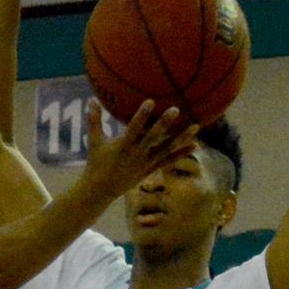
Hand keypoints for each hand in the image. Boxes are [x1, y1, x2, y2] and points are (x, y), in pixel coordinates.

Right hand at [81, 97, 197, 197]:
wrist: (101, 190)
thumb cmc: (96, 162)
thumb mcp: (94, 141)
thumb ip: (94, 120)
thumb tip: (92, 98)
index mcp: (123, 146)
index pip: (133, 129)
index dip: (142, 116)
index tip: (150, 101)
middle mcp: (136, 154)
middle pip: (153, 138)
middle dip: (164, 124)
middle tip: (176, 109)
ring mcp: (145, 163)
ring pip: (166, 149)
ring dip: (181, 138)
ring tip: (196, 126)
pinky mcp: (150, 169)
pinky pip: (168, 160)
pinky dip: (181, 153)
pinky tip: (195, 145)